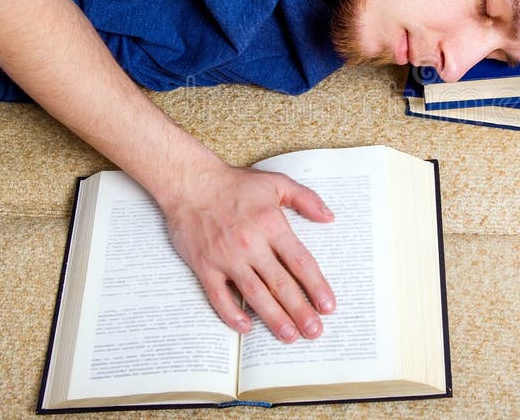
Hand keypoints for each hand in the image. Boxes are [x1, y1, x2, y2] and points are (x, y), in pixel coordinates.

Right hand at [160, 161, 335, 341]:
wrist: (190, 183)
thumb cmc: (234, 184)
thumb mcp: (276, 182)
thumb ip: (306, 199)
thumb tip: (329, 217)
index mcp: (271, 225)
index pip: (300, 262)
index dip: (316, 286)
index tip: (328, 306)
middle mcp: (250, 244)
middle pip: (280, 284)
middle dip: (300, 310)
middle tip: (314, 331)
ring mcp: (226, 258)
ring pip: (254, 295)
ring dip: (273, 317)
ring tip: (289, 336)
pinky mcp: (204, 266)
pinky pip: (218, 297)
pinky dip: (232, 314)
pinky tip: (247, 327)